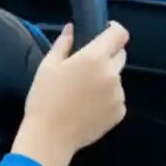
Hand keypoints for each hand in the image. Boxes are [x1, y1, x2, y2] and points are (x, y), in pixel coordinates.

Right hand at [12, 22, 128, 165]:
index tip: (105, 31)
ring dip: (105, 79)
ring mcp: (118, 95)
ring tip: (83, 92)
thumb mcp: (48, 66)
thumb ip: (63, 44)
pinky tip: (88, 107)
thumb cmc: (45, 98)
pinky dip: (106, 98)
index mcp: (94, 58)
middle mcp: (112, 74)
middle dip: (108, 55)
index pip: (119, 34)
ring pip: (116, 78)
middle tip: (87, 65)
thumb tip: (72, 28)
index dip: (114, 29)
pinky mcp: (120, 113)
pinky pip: (116, 98)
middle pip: (120, 55)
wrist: (50, 137)